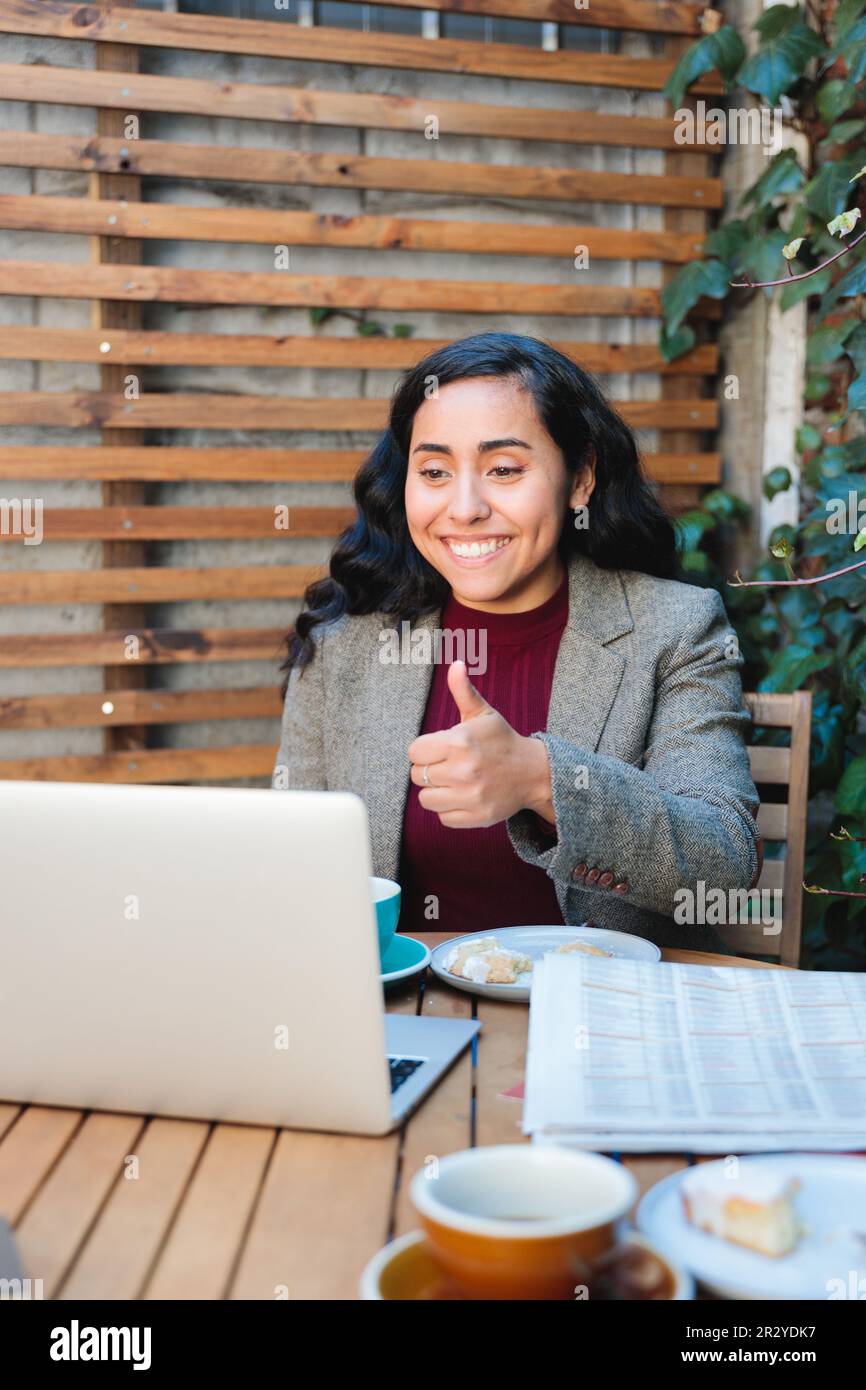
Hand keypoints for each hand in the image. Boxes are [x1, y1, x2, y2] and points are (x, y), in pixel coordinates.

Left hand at [407, 660, 554, 829]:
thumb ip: (463, 690)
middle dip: (430, 769)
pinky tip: (464, 795)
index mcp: (459, 742)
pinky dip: (450, 808)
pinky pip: (442, 817)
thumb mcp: (483, 714)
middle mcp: (463, 770)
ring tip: (454, 781)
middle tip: (449, 765)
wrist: (533, 772)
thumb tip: (456, 664)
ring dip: (436, 791)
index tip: (439, 749)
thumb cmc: (501, 741)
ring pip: (426, 799)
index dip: (424, 750)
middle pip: (417, 775)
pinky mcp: (476, 817)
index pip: (414, 752)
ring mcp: (470, 796)